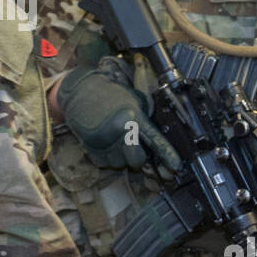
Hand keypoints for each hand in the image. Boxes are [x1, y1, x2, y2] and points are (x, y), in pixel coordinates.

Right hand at [56, 57, 180, 171]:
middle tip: (134, 146)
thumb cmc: (111, 94)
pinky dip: (106, 157)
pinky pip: (104, 163)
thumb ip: (145, 120)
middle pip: (137, 161)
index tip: (176, 166)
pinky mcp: (90, 147)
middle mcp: (118, 131)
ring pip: (119, 164)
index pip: (155, 141)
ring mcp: (102, 141)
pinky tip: (105, 142)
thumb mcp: (133, 101)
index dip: (168, 155)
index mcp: (132, 117)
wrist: (81, 90)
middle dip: (138, 158)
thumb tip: (156, 142)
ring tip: (116, 140)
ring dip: (121, 157)